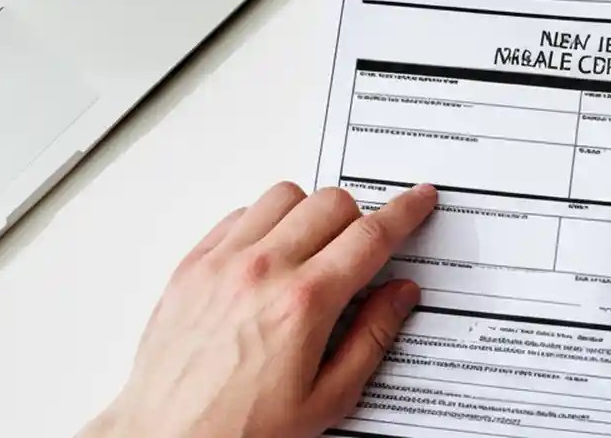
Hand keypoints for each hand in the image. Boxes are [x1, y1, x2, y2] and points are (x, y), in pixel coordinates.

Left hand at [79, 182, 437, 437]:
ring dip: (308, 213)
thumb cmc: (240, 430)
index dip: (405, 212)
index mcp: (304, 304)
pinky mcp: (192, 265)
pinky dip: (263, 223)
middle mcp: (263, 271)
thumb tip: (400, 295)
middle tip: (360, 249)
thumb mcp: (327, 398)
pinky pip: (238, 215)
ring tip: (312, 248)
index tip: (418, 200)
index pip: (371, 236)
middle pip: (331, 203)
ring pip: (284, 196)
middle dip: (358, 219)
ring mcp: (223, 263)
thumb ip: (371, 338)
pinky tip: (268, 253)